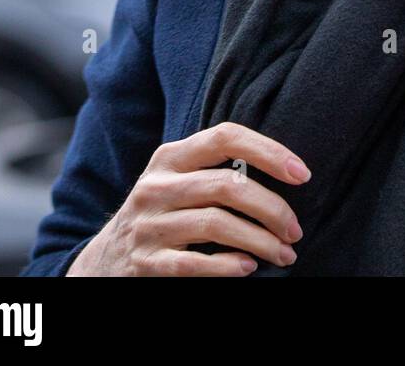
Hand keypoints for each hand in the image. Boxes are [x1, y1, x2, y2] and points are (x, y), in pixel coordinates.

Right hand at [66, 121, 308, 275]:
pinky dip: (225, 266)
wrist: (102, 263)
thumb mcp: (177, 180)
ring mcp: (148, 225)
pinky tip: (248, 267)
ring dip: (259, 240)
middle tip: (296, 230)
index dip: (269, 151)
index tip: (303, 173)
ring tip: (284, 253)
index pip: (225, 136)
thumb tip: (286, 169)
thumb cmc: (161, 212)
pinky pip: (192, 263)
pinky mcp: (145, 263)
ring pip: (215, 225)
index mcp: (170, 157)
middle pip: (226, 186)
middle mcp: (156, 186)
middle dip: (272, 208)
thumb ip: (215, 167)